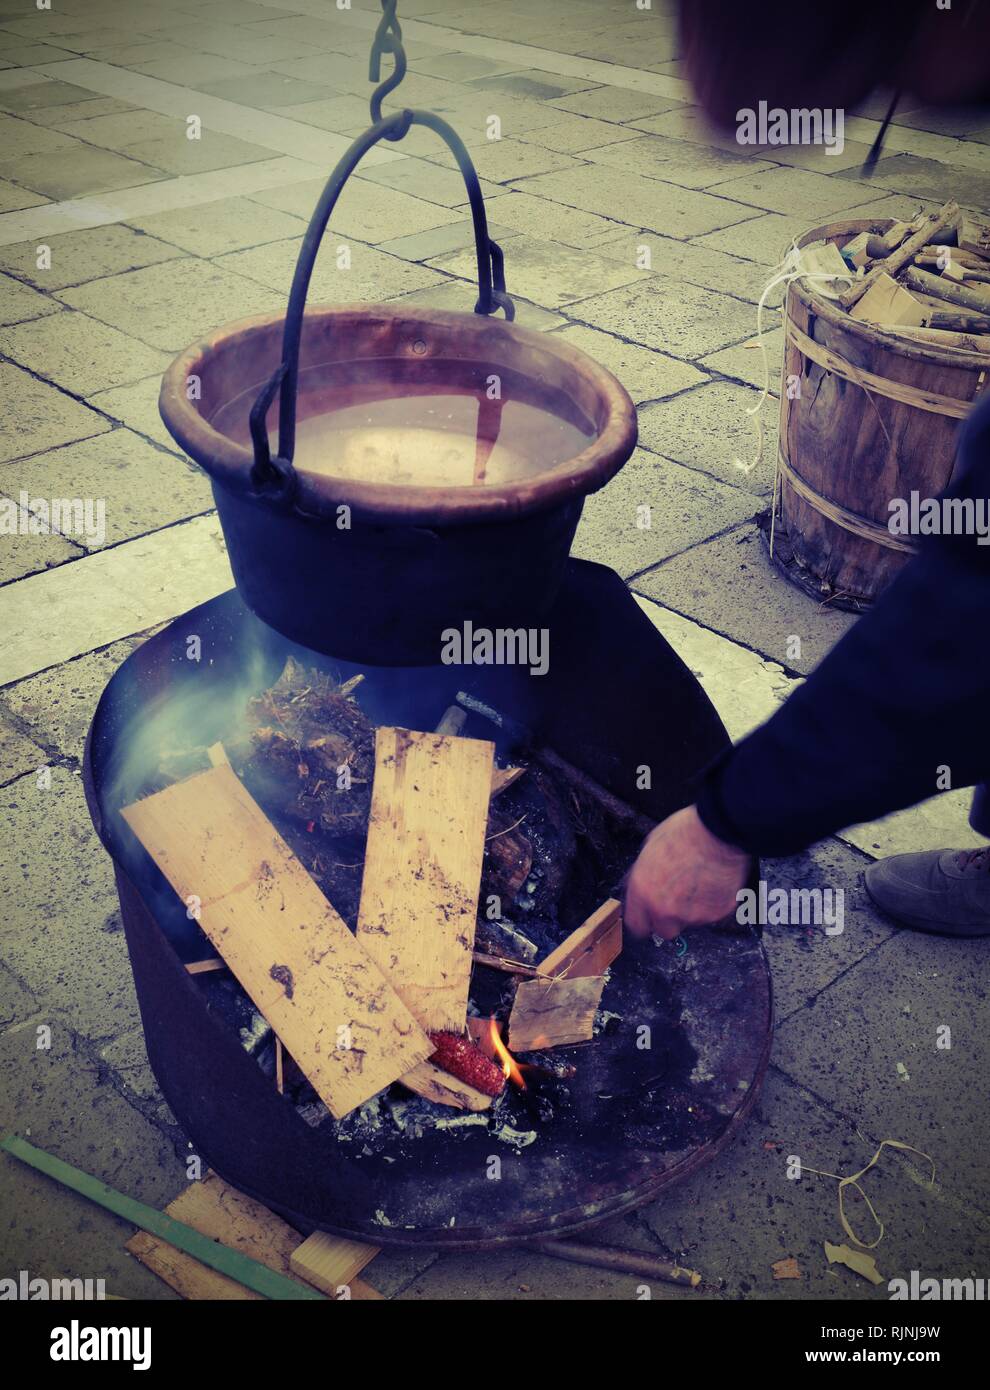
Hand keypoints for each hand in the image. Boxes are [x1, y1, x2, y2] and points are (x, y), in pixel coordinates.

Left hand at [623, 804, 749, 940]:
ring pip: (690, 923)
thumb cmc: (685, 832)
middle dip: (670, 919)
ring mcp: (691, 915)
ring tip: (698, 883)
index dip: (644, 921)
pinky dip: (711, 905)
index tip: (650, 917)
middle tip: (678, 899)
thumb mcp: (649, 849)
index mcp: (642, 892)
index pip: (636, 926)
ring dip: (692, 910)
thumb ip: (643, 876)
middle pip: (664, 931)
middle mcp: (664, 908)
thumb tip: (640, 887)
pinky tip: (711, 883)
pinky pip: (711, 916)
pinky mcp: (715, 914)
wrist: (718, 830)